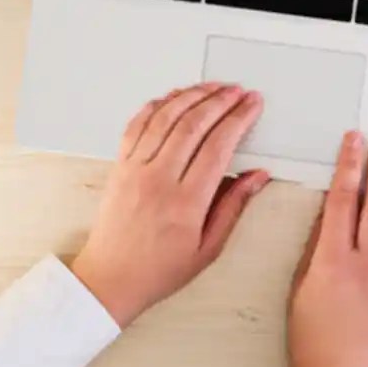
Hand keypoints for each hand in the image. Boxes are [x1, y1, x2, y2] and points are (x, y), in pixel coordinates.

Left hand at [70, 82, 268, 327]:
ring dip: (191, 95)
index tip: (252, 105)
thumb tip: (257, 177)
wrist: (110, 278)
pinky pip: (137, 125)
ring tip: (212, 87)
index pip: (219, 146)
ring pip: (165, 117)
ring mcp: (135, 169)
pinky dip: (156, 105)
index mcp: (186, 203)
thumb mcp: (208, 248)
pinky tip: (173, 98)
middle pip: (193, 124)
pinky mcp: (120, 166)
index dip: (239, 119)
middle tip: (237, 91)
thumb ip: (234, 207)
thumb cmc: (158, 269)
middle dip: (220, 100)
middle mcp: (158, 180)